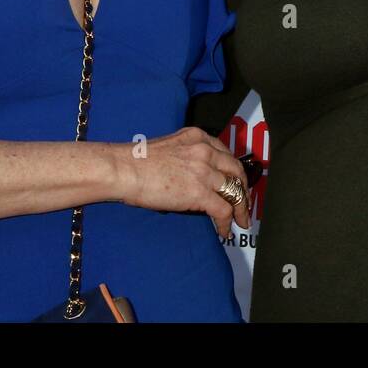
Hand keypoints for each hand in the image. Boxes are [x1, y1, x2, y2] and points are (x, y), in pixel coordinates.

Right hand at [115, 127, 251, 238]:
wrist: (123, 169)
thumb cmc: (136, 161)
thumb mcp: (169, 147)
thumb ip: (186, 155)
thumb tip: (192, 177)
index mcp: (198, 137)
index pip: (226, 154)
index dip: (235, 171)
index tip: (237, 182)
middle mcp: (206, 150)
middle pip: (237, 171)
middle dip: (243, 189)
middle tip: (244, 203)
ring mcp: (204, 171)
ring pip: (235, 191)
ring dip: (240, 209)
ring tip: (241, 221)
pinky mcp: (200, 192)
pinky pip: (223, 210)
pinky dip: (226, 223)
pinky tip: (224, 231)